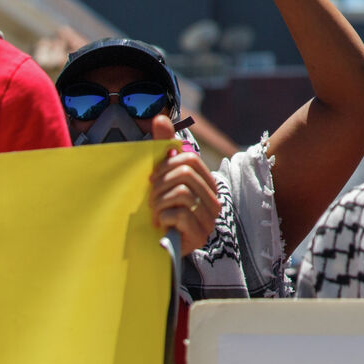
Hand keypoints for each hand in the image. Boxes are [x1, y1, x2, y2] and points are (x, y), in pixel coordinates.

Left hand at [148, 115, 219, 254]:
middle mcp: (213, 199)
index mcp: (207, 182)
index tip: (152, 180)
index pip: (189, 160)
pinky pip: (178, 215)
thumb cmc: (159, 208)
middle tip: (151, 199)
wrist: (156, 246)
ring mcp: (208, 219)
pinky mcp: (198, 236)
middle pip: (185, 175)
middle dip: (160, 185)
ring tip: (155, 212)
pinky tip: (160, 225)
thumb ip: (162, 146)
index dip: (166, 166)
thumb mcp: (160, 176)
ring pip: (181, 194)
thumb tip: (159, 117)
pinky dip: (162, 217)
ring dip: (159, 203)